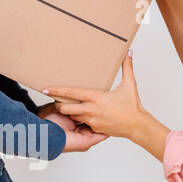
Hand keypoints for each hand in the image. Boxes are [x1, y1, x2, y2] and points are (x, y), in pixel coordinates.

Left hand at [44, 52, 171, 160]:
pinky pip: (82, 123)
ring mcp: (92, 120)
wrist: (137, 126)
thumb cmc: (132, 106)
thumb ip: (127, 67)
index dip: (56, 90)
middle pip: (65, 108)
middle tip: (58, 100)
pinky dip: (80, 119)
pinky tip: (84, 115)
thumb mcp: (129, 85)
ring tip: (71, 106)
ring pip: (72, 116)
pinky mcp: (94, 129)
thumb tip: (128, 52)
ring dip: (70, 112)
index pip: (71, 93)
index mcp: (96, 98)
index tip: (45, 89)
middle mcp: (91, 110)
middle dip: (59, 104)